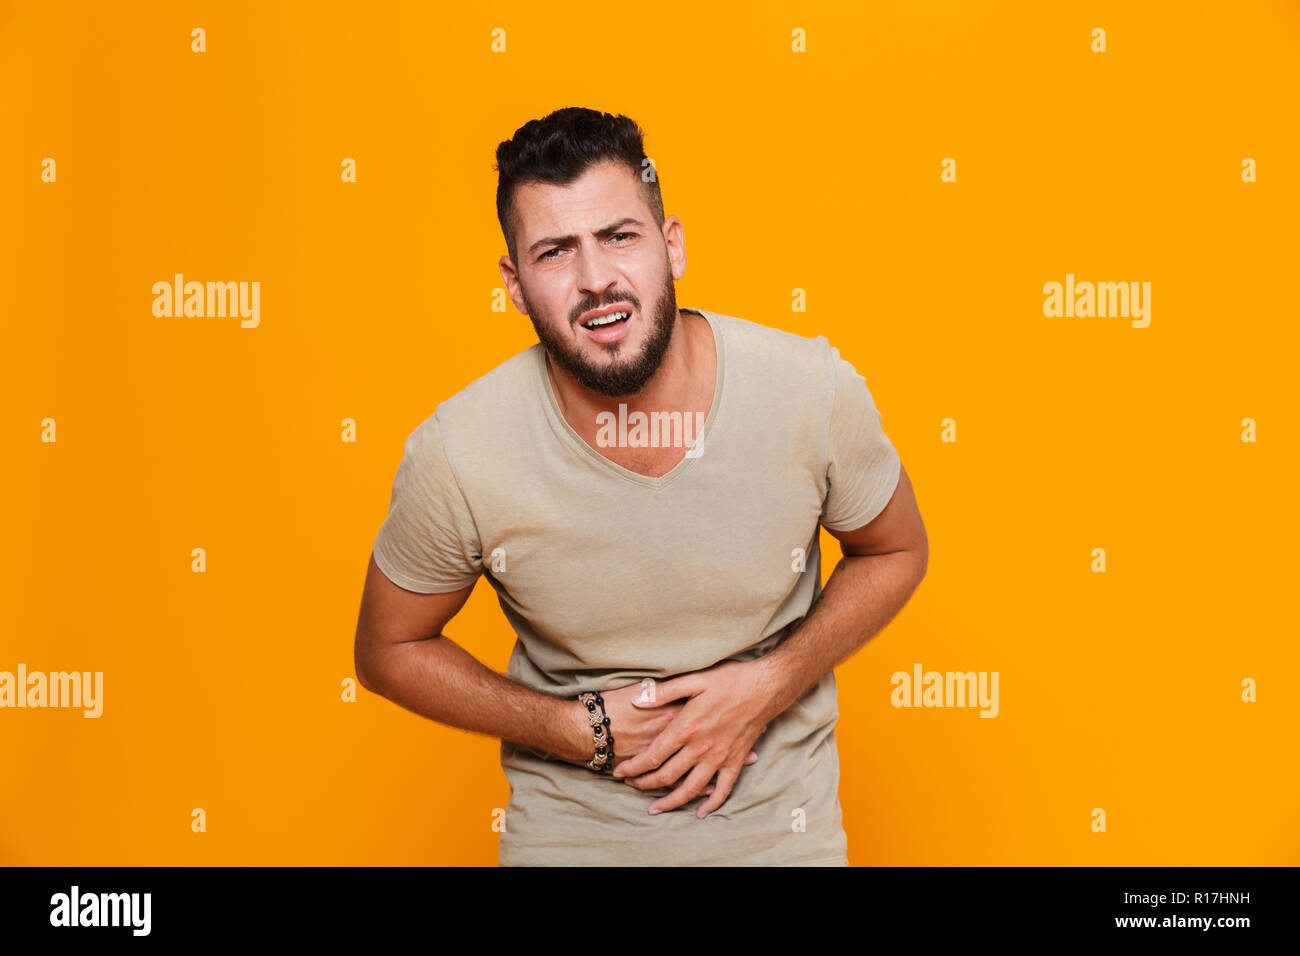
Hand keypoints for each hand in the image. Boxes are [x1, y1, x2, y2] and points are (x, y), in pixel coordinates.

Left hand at [611, 660, 773, 818]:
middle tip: (631, 786)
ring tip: (655, 809)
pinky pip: (723, 789)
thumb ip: (663, 692)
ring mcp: (719, 757)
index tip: (619, 772)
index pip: (653, 755)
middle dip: (645, 784)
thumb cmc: (730, 679)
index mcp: (687, 728)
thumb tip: (636, 700)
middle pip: (667, 776)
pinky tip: (701, 812)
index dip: (634, 767)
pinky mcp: (736, 761)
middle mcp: (701, 748)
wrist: (766, 687)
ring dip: (671, 802)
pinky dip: (712, 804)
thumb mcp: (694, 679)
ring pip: (691, 789)